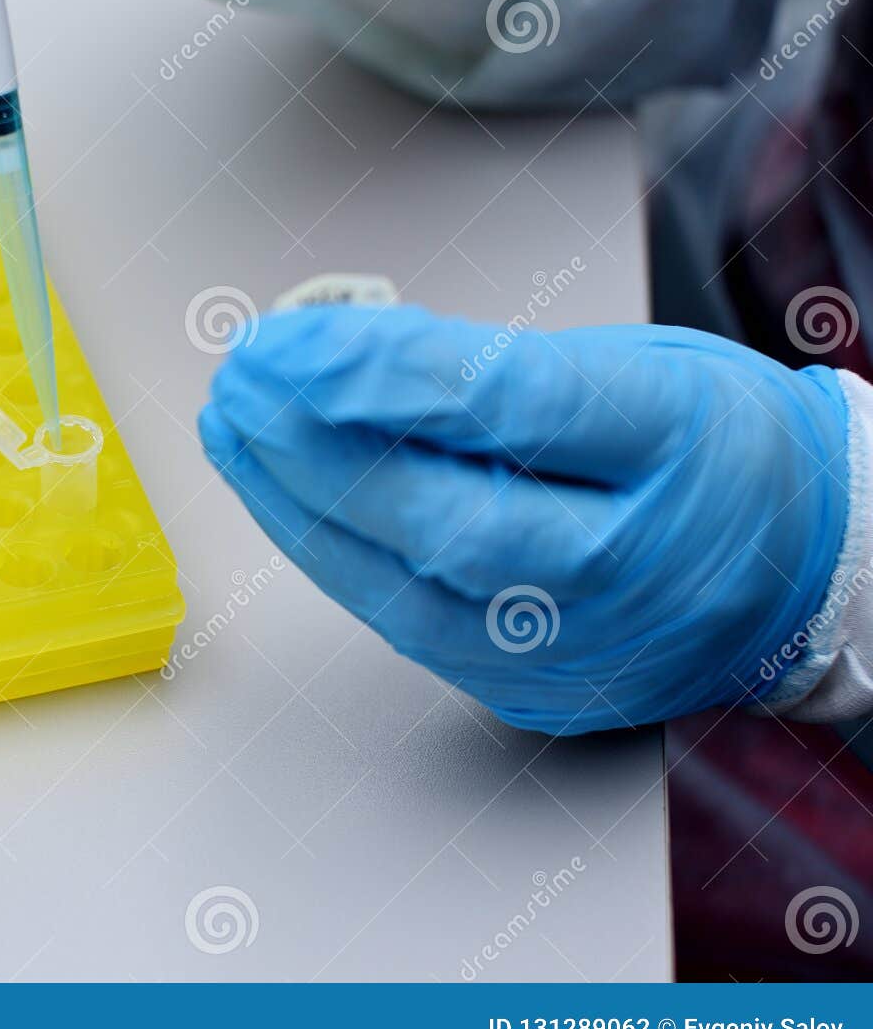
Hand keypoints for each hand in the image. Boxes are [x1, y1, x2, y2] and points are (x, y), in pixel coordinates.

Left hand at [198, 304, 848, 733]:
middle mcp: (635, 566)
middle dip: (318, 444)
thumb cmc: (704, 446)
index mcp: (679, 449)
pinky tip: (276, 495)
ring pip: (410, 587)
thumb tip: (341, 354)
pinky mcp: (529, 689)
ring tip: (234, 427)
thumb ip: (490, 368)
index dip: (394, 375)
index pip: (521, 409)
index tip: (300, 339)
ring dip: (297, 503)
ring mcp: (581, 646)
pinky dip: (329, 554)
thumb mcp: (628, 366)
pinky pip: (403, 624)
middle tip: (245, 376)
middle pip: (452, 516)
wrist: (793, 567)